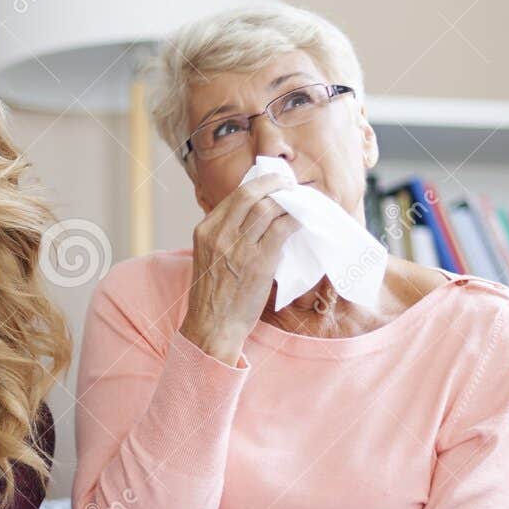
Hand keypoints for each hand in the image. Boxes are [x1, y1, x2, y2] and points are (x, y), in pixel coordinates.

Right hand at [181, 172, 300, 363]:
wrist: (212, 325)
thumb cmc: (214, 295)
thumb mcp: (208, 256)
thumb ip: (225, 235)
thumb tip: (254, 215)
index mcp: (205, 230)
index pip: (235, 196)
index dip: (259, 184)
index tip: (274, 182)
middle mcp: (219, 234)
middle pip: (252, 194)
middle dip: (276, 184)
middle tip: (291, 184)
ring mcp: (239, 247)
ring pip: (268, 208)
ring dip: (289, 201)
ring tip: (301, 201)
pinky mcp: (258, 262)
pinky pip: (282, 228)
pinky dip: (296, 220)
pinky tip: (303, 221)